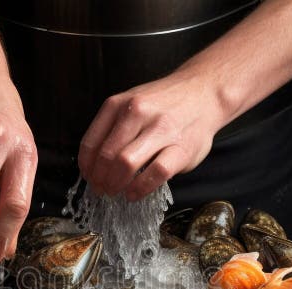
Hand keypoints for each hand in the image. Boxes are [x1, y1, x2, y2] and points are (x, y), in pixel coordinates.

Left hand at [78, 70, 224, 200]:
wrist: (204, 93)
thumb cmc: (165, 104)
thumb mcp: (131, 103)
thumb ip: (113, 127)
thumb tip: (94, 163)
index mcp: (119, 104)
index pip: (91, 143)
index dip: (87, 167)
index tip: (89, 178)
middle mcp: (137, 113)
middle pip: (106, 157)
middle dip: (100, 180)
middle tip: (102, 189)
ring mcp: (160, 130)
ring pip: (126, 164)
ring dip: (116, 184)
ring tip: (116, 192)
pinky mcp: (181, 148)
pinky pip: (155, 173)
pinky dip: (140, 188)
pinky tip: (134, 193)